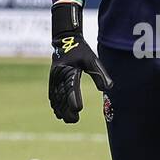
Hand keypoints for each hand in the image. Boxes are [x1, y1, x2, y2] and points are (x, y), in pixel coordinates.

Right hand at [49, 1, 112, 122]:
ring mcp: (53, 78)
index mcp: (69, 69)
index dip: (74, 98)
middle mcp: (59, 75)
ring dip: (61, 109)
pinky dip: (55, 104)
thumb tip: (108, 88)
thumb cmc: (80, 49)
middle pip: (61, 96)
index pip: (71, 87)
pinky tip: (58, 113)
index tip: (78, 109)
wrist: (65, 39)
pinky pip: (51, 94)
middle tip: (74, 120)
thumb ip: (100, 73)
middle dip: (67, 109)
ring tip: (68, 120)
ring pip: (55, 97)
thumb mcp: (92, 59)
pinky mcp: (52, 80)